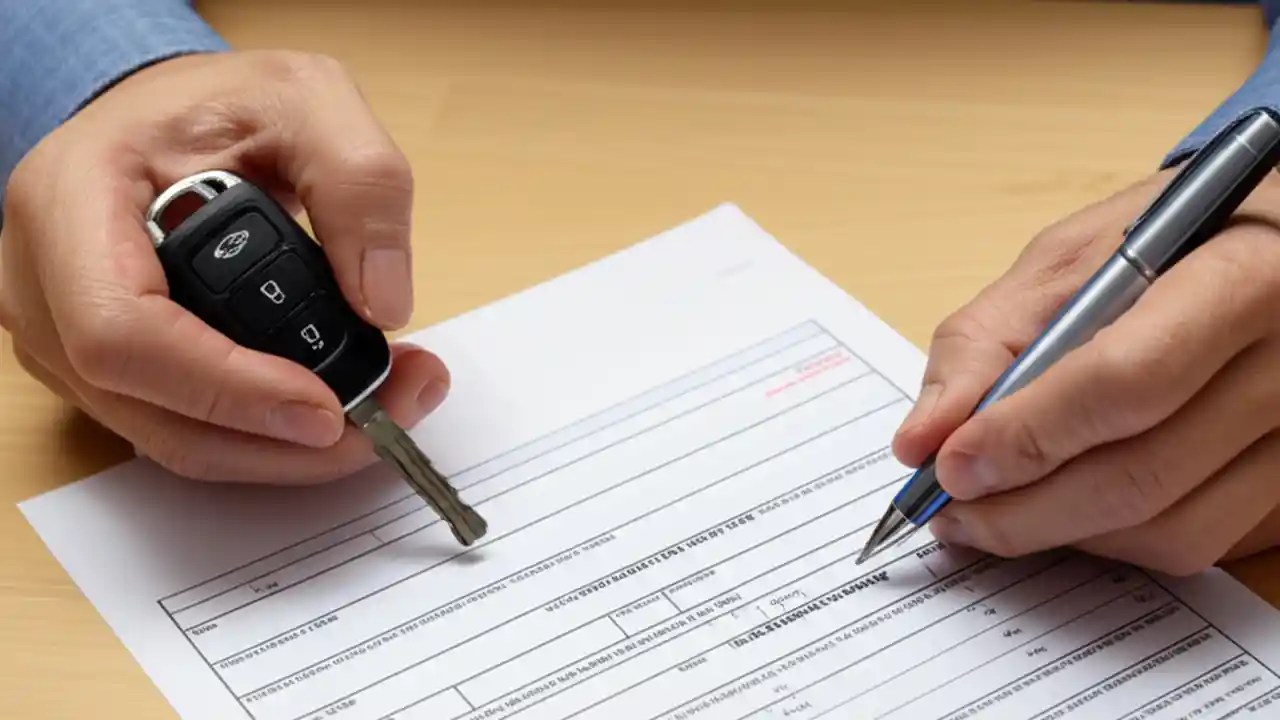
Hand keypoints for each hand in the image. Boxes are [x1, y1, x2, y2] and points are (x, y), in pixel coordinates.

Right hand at [0, 51, 447, 483]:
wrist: (172, 118)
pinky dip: (267, 434)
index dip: (223, 387)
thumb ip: (360, 183)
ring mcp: (65, 338)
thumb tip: (381, 302)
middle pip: (151, 409)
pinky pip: (183, 429)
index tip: (323, 406)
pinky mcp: (104, 372)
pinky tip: (338, 402)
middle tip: (393, 411)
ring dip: (286, 449)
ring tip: (388, 403)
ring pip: (173, 438)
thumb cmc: (221, 105)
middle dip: (282, 436)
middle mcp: (45, 283)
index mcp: (72, 201)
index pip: (120, 330)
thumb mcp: (309, 99)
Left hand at [892, 168, 1279, 574]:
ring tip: (996, 511)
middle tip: (951, 514)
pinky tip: (1068, 504)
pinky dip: (1116, 539)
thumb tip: (920, 441)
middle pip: (1142, 475)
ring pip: (1171, 529)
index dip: (1024, 435)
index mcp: (1243, 279)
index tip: (946, 466)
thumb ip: (988, 340)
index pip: (1125, 382)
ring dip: (1063, 536)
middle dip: (1021, 511)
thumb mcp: (1072, 256)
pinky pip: (1201, 543)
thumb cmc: (1170, 237)